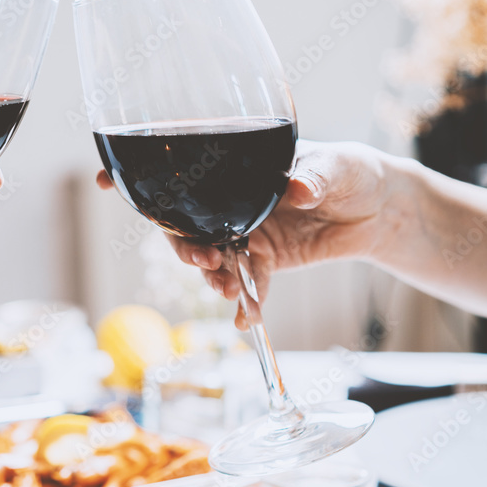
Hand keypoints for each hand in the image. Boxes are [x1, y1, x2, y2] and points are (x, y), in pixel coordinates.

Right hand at [97, 140, 388, 327]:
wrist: (380, 211)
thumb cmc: (353, 170)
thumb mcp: (336, 166)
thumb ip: (313, 178)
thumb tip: (294, 190)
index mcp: (236, 167)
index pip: (179, 166)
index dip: (139, 175)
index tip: (106, 180)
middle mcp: (230, 201)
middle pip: (184, 221)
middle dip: (180, 242)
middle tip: (202, 258)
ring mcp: (244, 232)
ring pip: (209, 256)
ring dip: (210, 274)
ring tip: (226, 287)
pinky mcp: (265, 261)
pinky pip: (245, 285)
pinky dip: (244, 304)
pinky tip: (246, 320)